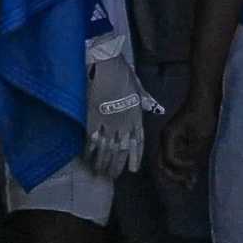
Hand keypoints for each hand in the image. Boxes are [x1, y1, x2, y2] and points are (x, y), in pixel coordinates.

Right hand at [84, 54, 161, 177]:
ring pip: (106, 149)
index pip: (137, 141)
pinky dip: (89, 151)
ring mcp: (107, 123)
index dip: (135, 157)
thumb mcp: (137, 87)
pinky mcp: (91, 120)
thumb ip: (145, 99)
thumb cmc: (122, 73)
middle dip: (118, 164)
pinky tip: (88, 159)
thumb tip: (154, 107)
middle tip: (114, 176)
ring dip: (103, 162)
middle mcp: (123, 123)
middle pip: (121, 149)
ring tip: (101, 172)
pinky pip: (91, 140)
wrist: (105, 66)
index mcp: (136, 115)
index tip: (133, 169)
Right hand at [158, 92, 218, 188]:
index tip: (195, 168)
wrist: (204, 96)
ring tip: (191, 182)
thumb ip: (194, 154)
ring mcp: (169, 138)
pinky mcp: (177, 138)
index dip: (182, 167)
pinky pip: (175, 155)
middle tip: (189, 185)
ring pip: (168, 161)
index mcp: (168, 137)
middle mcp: (165, 139)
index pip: (170, 160)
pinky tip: (192, 170)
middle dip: (175, 176)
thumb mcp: (202, 136)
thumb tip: (191, 169)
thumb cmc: (203, 113)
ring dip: (178, 172)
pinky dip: (182, 164)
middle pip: (163, 164)